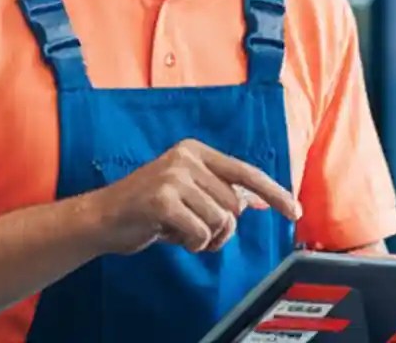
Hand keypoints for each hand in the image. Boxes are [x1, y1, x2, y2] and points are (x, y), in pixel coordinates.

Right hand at [87, 139, 300, 255]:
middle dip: (221, 229)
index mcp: (196, 151)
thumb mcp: (189, 193)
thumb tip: (260, 199)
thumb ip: (221, 193)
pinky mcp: (161, 199)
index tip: (294, 212)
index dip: (273, 193)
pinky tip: (170, 235)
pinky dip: (190, 243)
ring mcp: (173, 176)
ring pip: (219, 221)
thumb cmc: (148, 209)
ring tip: (179, 231)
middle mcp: (186, 157)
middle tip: (194, 230)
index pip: (246, 172)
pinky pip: (199, 233)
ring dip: (204, 238)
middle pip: (234, 205)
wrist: (102, 218)